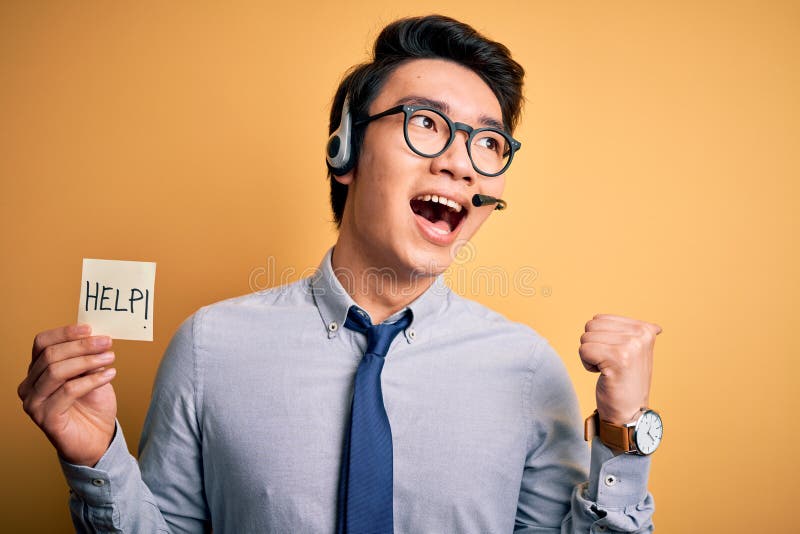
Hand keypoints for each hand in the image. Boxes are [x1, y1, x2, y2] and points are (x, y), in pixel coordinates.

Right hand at [18, 324, 117, 466]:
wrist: (98, 437)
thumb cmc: (92, 404)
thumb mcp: (91, 374)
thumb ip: (88, 358)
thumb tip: (96, 337)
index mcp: (37, 371)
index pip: (42, 343)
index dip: (64, 333)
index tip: (89, 328)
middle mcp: (29, 386)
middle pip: (50, 355)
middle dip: (81, 346)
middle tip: (106, 342)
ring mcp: (34, 403)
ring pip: (56, 371)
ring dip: (87, 361)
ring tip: (110, 358)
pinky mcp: (45, 418)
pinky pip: (68, 391)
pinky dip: (92, 380)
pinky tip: (110, 375)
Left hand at [579, 314, 661, 424]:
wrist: (630, 413)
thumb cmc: (627, 382)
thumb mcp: (636, 354)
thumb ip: (635, 336)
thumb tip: (654, 326)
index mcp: (645, 329)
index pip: (599, 318)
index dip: (599, 339)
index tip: (615, 357)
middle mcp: (641, 334)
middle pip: (590, 326)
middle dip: (592, 346)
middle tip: (609, 364)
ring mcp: (631, 346)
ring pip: (585, 338)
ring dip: (590, 356)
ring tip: (608, 369)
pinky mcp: (618, 358)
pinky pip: (584, 350)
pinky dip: (587, 365)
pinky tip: (604, 375)